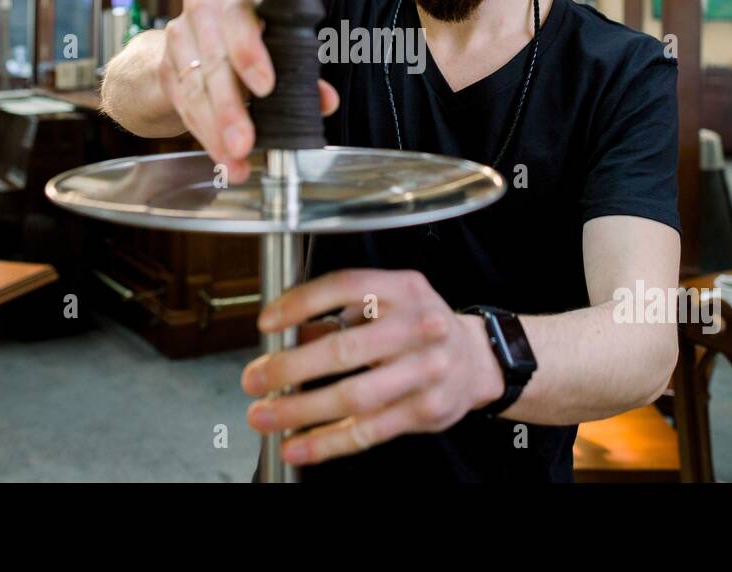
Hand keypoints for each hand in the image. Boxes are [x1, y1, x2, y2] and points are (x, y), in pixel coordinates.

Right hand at [158, 0, 339, 182]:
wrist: (197, 39)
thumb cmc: (249, 38)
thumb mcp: (276, 46)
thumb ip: (302, 70)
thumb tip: (326, 101)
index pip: (239, 16)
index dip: (249, 52)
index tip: (265, 87)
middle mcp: (204, 10)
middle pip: (215, 61)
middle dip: (231, 108)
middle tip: (244, 142)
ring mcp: (179, 37)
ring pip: (196, 89)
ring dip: (216, 130)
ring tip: (235, 159)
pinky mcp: (167, 67)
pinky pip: (184, 106)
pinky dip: (204, 135)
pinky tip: (222, 157)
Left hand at [241, 269, 504, 466]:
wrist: (476, 360)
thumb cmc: (419, 327)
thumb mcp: (386, 303)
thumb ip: (338, 315)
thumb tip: (286, 335)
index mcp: (404, 289)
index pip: (346, 286)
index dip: (301, 303)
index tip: (267, 322)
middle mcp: (419, 326)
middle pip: (346, 349)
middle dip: (290, 367)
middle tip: (254, 378)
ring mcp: (426, 371)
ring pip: (354, 396)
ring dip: (301, 410)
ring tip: (264, 416)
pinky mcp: (425, 411)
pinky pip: (368, 431)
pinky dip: (327, 443)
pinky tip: (297, 446)